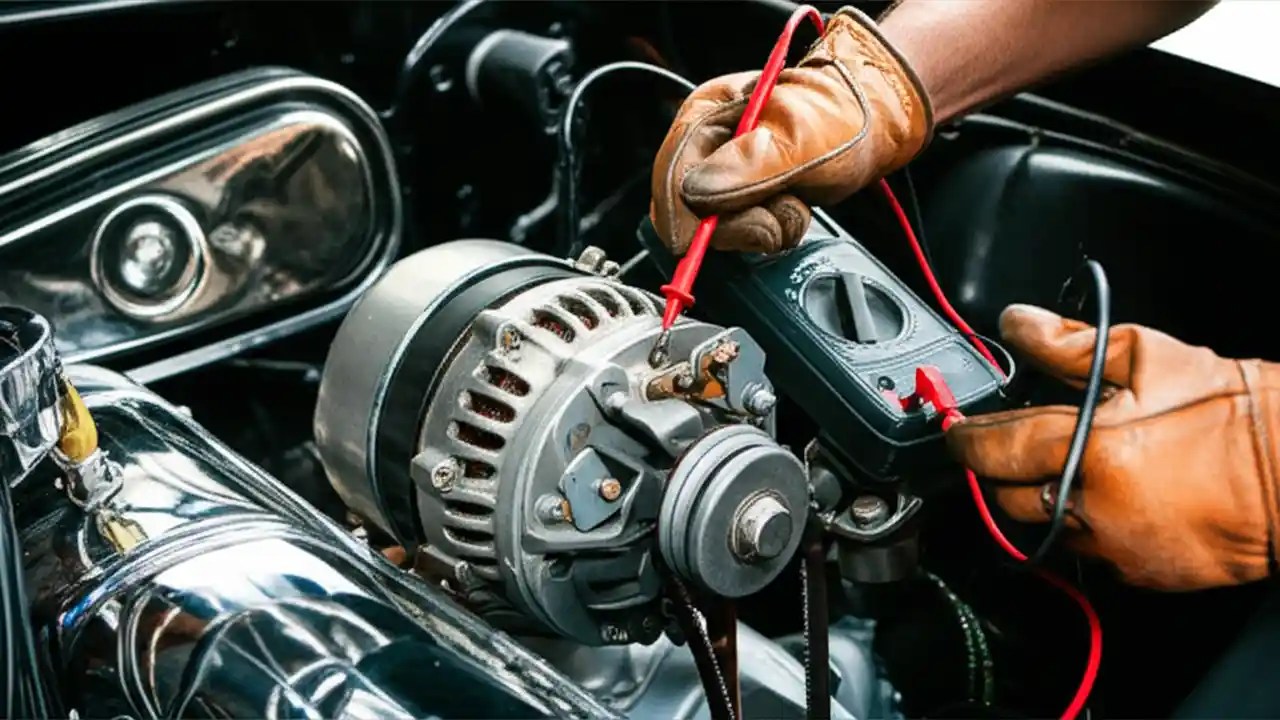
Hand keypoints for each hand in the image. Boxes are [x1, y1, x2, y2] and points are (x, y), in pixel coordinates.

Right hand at [649, 7, 932, 255]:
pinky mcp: (743, 202)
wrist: (875, 127)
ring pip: (718, 231)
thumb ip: (751, 163)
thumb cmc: (843, 118)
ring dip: (762, 228)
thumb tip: (700, 194)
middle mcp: (707, 148)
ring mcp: (724, 177)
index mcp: (706, 117)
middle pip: (689, 212)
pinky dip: (771, 232)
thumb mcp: (802, 137)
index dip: (684, 216)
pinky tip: (791, 209)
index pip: (671, 178)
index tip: (705, 241)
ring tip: (794, 203)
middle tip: (780, 209)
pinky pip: (742, 237)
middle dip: (738, 224)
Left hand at [947, 305, 1279, 590]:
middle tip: (1010, 444)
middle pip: (1006, 497)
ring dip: (1042, 498)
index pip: (996, 448)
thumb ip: (1068, 344)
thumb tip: (1019, 323)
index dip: (966, 437)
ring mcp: (1115, 547)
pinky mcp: (1138, 574)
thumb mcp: (1146, 357)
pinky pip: (1086, 550)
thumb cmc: (1230, 410)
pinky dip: (1084, 524)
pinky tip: (1106, 496)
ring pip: (1044, 527)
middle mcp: (1093, 507)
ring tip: (1068, 466)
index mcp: (1091, 451)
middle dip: (999, 470)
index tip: (956, 428)